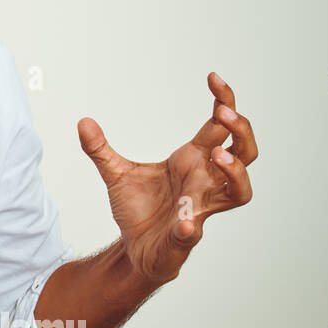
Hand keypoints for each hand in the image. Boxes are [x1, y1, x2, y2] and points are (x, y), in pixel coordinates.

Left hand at [78, 71, 256, 284]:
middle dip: (240, 130)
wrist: (134, 249)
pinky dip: (190, 226)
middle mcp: (204, 182)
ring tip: (219, 156)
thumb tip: (82, 122)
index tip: (213, 78)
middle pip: (245, 152)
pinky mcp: (186, 235)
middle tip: (223, 112)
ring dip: (235, 172)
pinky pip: (195, 230)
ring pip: (240, 191)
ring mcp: (200, 208)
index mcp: (192, 161)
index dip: (224, 101)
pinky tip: (185, 222)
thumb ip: (99, 149)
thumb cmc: (137, 210)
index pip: (220, 127)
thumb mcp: (115, 174)